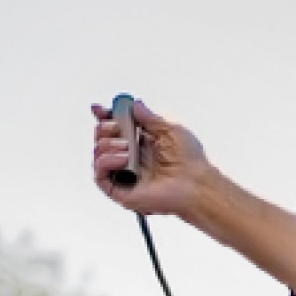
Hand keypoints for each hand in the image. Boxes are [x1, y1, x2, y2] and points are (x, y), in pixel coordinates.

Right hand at [89, 98, 219, 218]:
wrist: (197, 185)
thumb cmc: (191, 162)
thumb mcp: (171, 130)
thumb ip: (150, 117)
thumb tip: (134, 104)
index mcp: (142, 144)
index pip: (115, 128)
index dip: (105, 118)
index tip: (99, 109)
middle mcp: (132, 159)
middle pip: (102, 139)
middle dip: (105, 128)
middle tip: (117, 127)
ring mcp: (125, 175)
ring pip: (98, 154)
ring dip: (107, 144)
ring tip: (127, 147)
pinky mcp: (120, 191)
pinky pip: (99, 176)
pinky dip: (105, 162)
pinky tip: (123, 158)